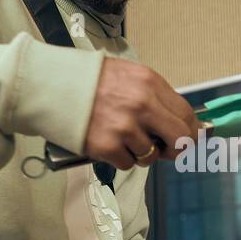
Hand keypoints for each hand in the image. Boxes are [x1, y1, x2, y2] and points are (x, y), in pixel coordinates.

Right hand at [82, 57, 200, 170]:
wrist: (50, 84)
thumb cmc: (88, 80)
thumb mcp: (129, 76)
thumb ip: (155, 97)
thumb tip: (181, 123)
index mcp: (150, 83)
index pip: (186, 114)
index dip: (191, 131)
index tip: (188, 139)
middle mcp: (141, 105)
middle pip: (180, 139)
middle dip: (175, 149)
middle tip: (165, 150)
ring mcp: (125, 127)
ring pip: (151, 156)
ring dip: (140, 153)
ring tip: (122, 138)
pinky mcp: (107, 147)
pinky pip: (128, 163)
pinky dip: (120, 158)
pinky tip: (108, 142)